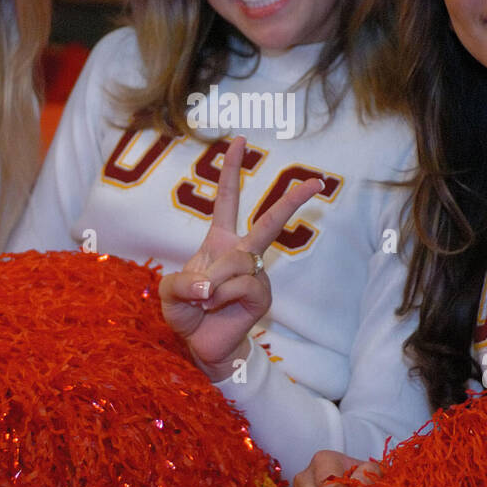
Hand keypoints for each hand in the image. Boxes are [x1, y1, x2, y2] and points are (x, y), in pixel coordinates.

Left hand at [159, 136, 323, 381]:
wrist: (202, 346)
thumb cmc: (187, 313)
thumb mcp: (170, 291)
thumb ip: (182, 282)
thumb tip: (209, 285)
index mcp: (220, 241)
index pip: (228, 199)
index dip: (231, 170)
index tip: (239, 140)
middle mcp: (243, 252)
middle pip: (270, 221)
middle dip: (293, 200)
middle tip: (316, 183)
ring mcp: (256, 274)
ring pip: (236, 262)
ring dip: (211, 283)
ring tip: (203, 300)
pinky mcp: (262, 296)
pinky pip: (240, 284)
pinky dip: (220, 296)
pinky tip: (215, 307)